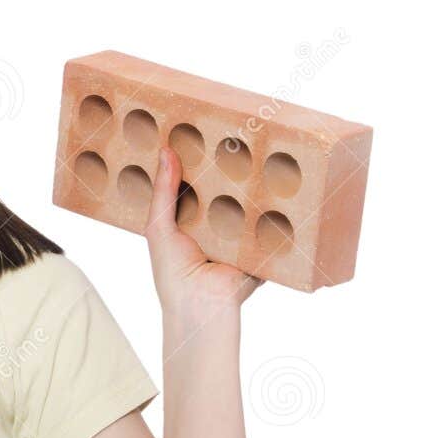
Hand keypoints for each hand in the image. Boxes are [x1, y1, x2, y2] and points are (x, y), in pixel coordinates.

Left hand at [144, 145, 263, 315]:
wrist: (202, 306)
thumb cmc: (172, 272)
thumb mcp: (158, 226)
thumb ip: (163, 191)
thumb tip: (166, 151)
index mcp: (188, 219)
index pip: (193, 184)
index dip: (195, 163)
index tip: (199, 132)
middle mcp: (214, 224)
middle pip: (223, 190)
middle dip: (227, 168)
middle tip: (235, 133)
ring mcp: (239, 234)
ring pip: (246, 202)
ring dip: (252, 184)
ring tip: (259, 150)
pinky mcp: (260, 244)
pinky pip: (268, 221)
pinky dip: (272, 207)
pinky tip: (278, 181)